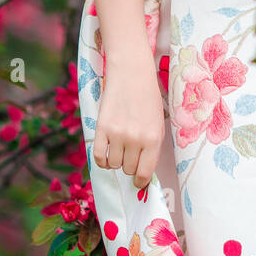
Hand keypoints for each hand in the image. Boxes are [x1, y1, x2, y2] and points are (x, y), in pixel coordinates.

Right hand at [92, 52, 165, 189]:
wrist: (131, 73)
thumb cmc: (148, 99)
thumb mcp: (158, 123)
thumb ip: (152, 148)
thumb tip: (143, 172)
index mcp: (153, 139)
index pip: (144, 173)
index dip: (140, 181)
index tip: (138, 182)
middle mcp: (135, 139)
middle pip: (128, 170)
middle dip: (130, 165)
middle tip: (131, 152)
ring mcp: (117, 134)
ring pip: (114, 165)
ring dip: (116, 161)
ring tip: (120, 147)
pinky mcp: (101, 128)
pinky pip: (98, 157)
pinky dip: (101, 159)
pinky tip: (107, 151)